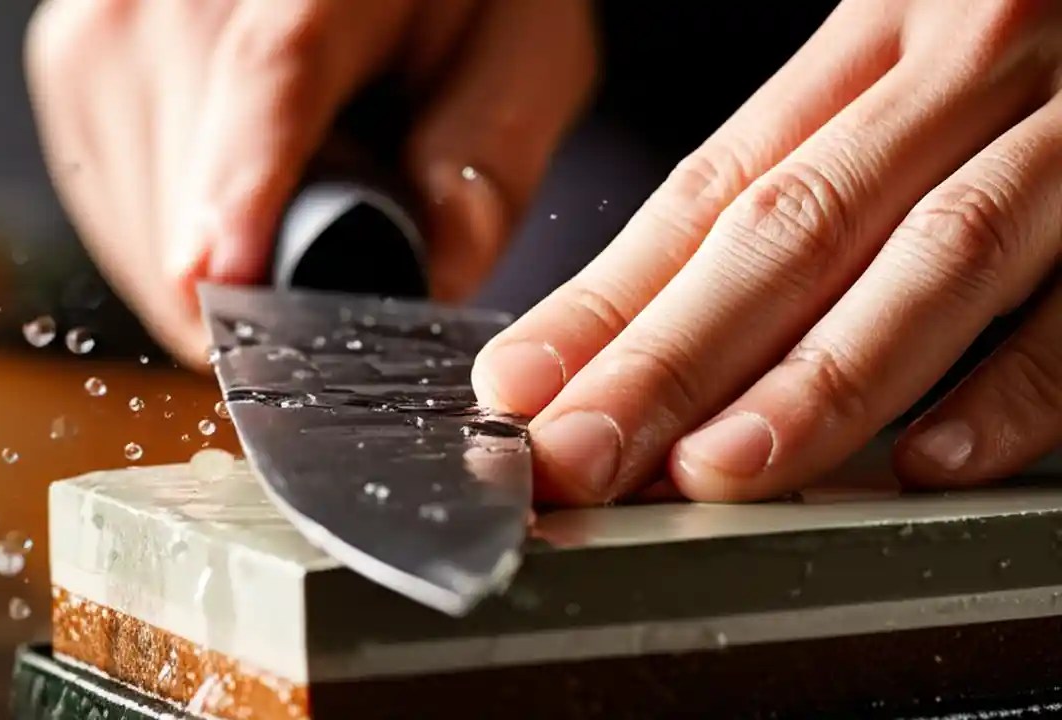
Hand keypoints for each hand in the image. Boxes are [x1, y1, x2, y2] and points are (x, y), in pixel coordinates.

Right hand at [25, 0, 595, 363]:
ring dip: (227, 269)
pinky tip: (241, 204)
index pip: (265, 79)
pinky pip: (121, 218)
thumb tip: (434, 278)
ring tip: (298, 200)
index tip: (230, 286)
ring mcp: (105, 33)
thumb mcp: (517, 57)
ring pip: (148, 229)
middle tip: (352, 249)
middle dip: (272, 277)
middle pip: (192, 190)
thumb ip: (485, 163)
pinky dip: (186, 244)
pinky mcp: (72, 70)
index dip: (245, 194)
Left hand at [473, 0, 1061, 503]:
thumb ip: (789, 182)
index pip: (710, 191)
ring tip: (718, 472)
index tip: (526, 388)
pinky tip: (931, 462)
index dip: (609, 300)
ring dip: (815, 382)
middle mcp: (960, 73)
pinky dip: (1014, 389)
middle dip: (670, 360)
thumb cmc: (1031, 44)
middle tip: (579, 454)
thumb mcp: (894, 79)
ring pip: (925, 263)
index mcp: (872, 46)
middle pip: (787, 232)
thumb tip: (635, 324)